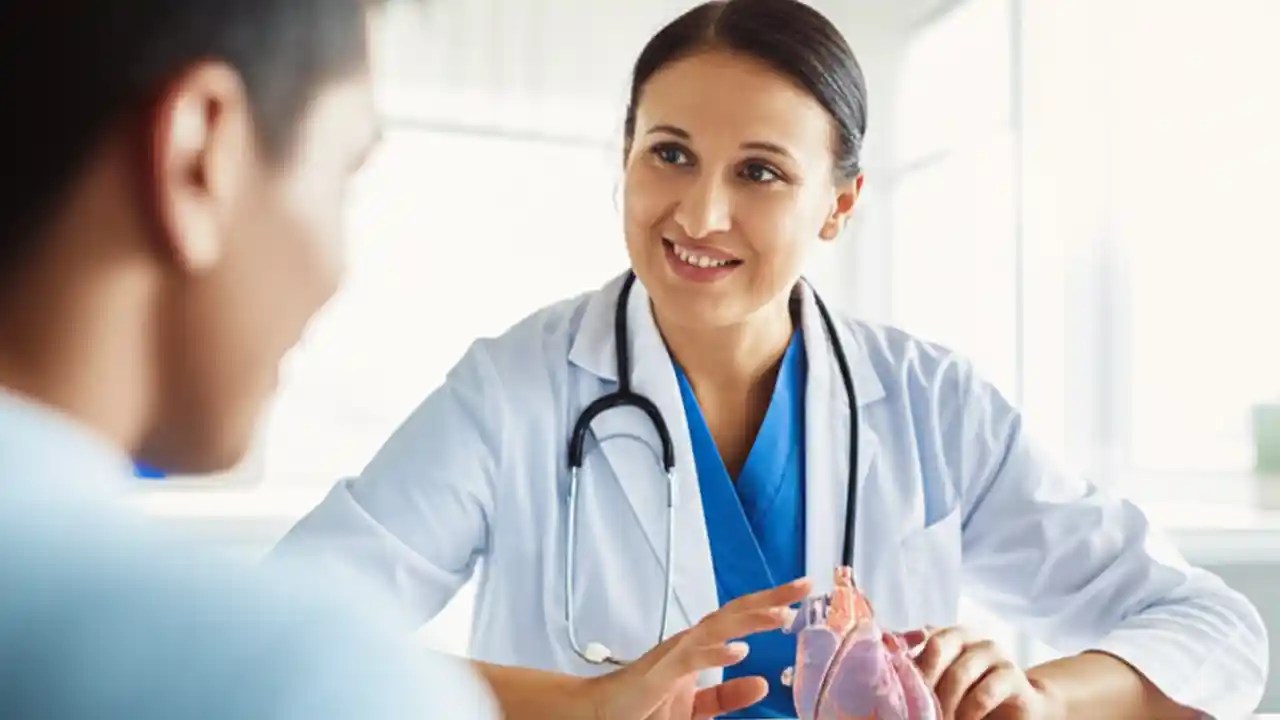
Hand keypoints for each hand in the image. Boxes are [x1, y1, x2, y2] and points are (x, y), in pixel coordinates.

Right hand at [587, 578, 810, 719]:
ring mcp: (674, 656)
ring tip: (782, 616)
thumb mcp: (694, 710)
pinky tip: (738, 652)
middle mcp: (689, 645)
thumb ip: (725, 698)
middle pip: (734, 613)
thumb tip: (762, 683)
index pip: (738, 621)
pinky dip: (715, 654)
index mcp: (699, 651)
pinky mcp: (658, 674)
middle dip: (769, 599)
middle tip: (804, 586)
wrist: (596, 715)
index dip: (768, 608)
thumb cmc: (640, 710)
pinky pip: (690, 660)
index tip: (799, 600)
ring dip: (750, 621)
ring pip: (718, 629)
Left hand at [906, 626, 1062, 719]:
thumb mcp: (942, 680)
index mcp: (949, 634)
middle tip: (915, 708)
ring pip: (959, 673)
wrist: (1018, 709)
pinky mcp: (1012, 676)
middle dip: (924, 682)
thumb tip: (887, 656)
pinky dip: (967, 713)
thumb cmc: (970, 694)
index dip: (905, 658)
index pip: (920, 636)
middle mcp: (971, 636)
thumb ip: (921, 668)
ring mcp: (994, 653)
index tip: (895, 685)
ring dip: (945, 703)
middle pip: (937, 647)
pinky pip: (983, 694)